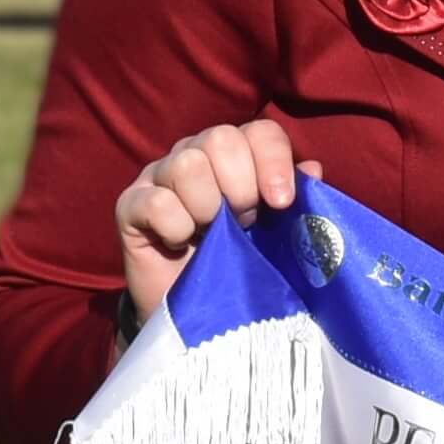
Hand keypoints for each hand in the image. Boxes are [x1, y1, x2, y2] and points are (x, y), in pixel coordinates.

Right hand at [115, 122, 319, 323]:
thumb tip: (314, 170)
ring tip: (210, 233)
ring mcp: (158, 176)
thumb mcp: (278, 234)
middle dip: (241, 185)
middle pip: (220, 138)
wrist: (196, 313)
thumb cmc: (241, 265)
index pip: (259, 131)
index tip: (282, 202)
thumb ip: (298, 202)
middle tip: (243, 222)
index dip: (274, 160)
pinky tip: (180, 243)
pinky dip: (176, 226)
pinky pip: (157, 200)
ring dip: (208, 206)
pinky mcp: (129, 205)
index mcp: (236, 155)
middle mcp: (195, 155)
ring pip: (187, 164)